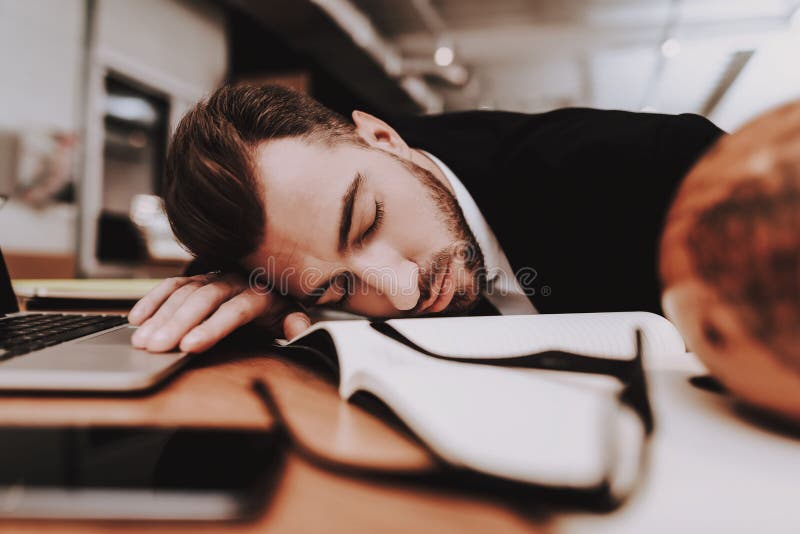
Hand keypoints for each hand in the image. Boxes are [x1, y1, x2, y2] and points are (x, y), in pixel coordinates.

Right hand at [128, 273, 310, 352]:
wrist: (269, 285)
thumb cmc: (276, 308)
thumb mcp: (290, 316)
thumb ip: (294, 324)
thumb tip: (298, 328)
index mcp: (258, 294)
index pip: (235, 310)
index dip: (212, 327)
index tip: (190, 345)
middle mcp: (233, 281)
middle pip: (203, 300)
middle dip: (177, 324)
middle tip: (156, 347)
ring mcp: (212, 278)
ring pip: (184, 293)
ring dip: (160, 316)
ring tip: (142, 340)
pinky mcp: (195, 278)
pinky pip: (171, 286)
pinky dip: (152, 300)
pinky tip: (137, 319)